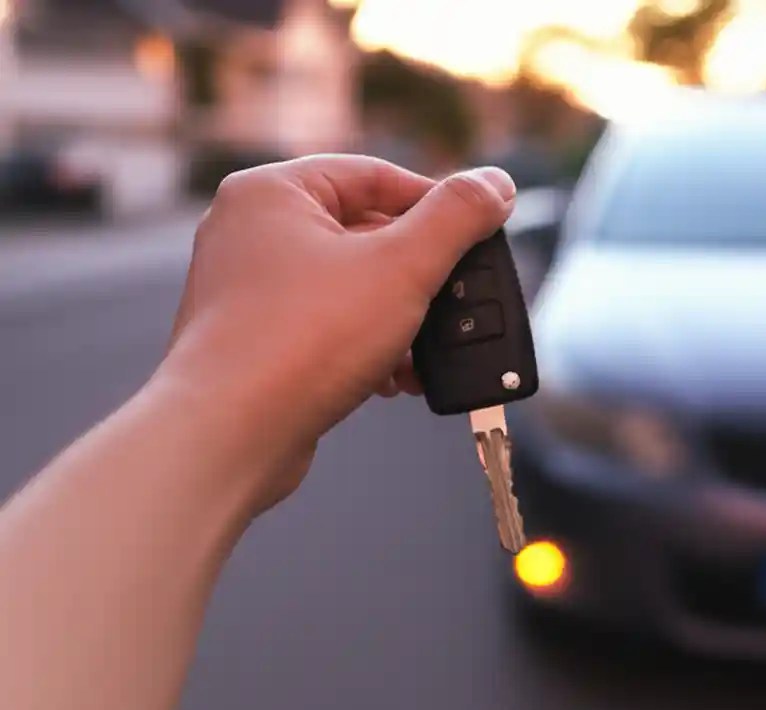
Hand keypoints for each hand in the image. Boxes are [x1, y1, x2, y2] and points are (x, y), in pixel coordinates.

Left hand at [158, 154, 514, 510]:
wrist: (228, 436)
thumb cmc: (302, 342)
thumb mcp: (404, 266)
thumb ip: (456, 218)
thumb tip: (495, 183)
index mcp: (272, 192)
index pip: (375, 175)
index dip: (436, 205)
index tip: (478, 234)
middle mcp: (249, 232)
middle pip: (363, 232)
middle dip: (418, 275)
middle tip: (455, 301)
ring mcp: (246, 289)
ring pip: (348, 285)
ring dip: (398, 318)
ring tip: (424, 351)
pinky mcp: (253, 341)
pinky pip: (325, 326)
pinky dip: (366, 346)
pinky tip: (394, 378)